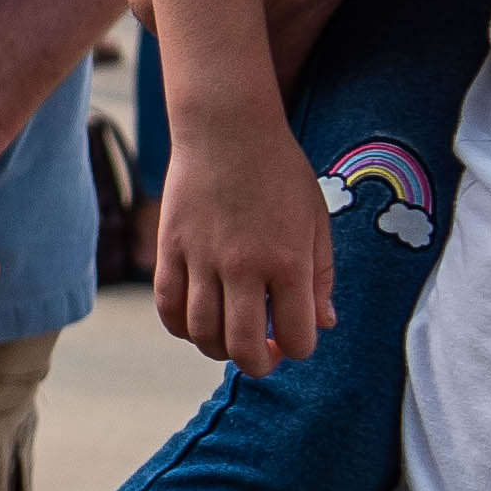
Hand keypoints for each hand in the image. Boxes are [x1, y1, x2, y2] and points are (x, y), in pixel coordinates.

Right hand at [155, 112, 335, 372]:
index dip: (298, 348)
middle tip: (263, 353)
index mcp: (288, 261)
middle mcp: (243, 266)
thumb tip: (322, 324)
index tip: (294, 336)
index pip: (296, 337)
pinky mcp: (171, 248)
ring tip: (230, 335)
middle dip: (259, 363)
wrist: (227, 127)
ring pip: (202, 334)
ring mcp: (202, 258)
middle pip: (244, 348)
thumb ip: (321, 277)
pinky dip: (182, 326)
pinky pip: (168, 307)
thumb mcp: (316, 220)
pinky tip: (197, 320)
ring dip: (219, 348)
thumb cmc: (279, 171)